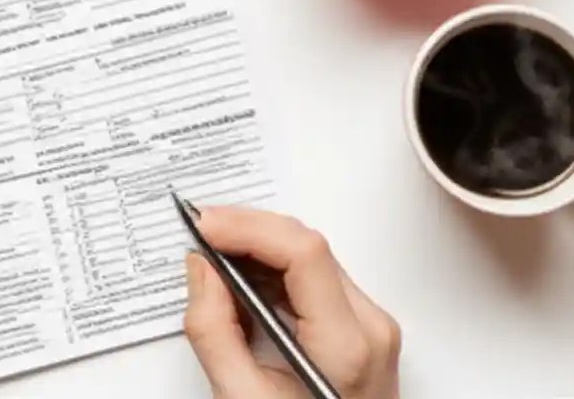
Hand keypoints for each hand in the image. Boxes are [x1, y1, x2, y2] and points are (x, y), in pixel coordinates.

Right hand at [183, 207, 400, 398]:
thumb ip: (214, 330)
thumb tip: (202, 271)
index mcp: (346, 345)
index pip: (303, 253)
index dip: (249, 227)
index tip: (206, 227)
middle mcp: (370, 327)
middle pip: (308, 247)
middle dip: (248, 230)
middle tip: (201, 233)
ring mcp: (372, 326)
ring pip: (312, 257)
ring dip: (260, 248)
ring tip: (215, 256)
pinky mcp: (363, 328)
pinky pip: (316, 279)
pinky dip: (275, 271)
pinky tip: (243, 279)